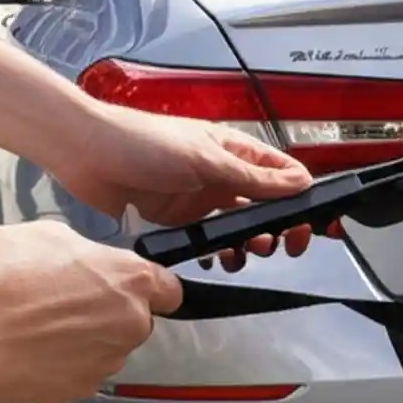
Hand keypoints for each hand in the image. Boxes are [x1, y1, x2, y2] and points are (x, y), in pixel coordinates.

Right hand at [0, 221, 182, 402]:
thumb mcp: (46, 235)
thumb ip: (84, 252)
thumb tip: (87, 263)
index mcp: (130, 279)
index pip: (170, 289)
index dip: (148, 286)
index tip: (125, 285)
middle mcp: (128, 325)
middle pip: (136, 319)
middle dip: (110, 310)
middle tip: (64, 298)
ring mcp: (103, 363)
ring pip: (108, 347)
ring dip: (86, 337)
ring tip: (38, 324)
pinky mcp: (74, 391)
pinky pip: (81, 371)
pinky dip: (63, 362)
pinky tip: (29, 348)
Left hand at [50, 104, 316, 268]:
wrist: (88, 154)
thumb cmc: (146, 143)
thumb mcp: (206, 160)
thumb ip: (252, 179)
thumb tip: (301, 184)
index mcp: (234, 151)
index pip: (283, 173)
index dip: (302, 197)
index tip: (314, 223)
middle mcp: (222, 174)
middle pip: (266, 205)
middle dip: (279, 227)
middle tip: (283, 247)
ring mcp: (200, 198)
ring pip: (239, 226)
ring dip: (248, 243)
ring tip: (244, 255)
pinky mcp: (177, 219)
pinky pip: (208, 239)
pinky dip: (217, 251)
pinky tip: (215, 259)